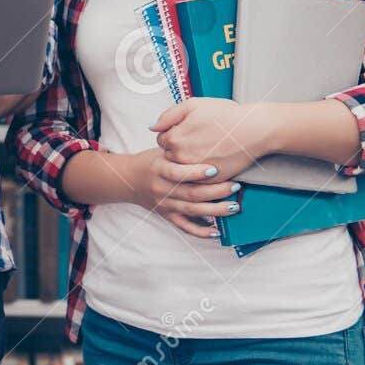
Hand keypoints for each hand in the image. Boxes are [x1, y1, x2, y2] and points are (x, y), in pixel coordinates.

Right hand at [126, 149, 241, 239]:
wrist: (129, 180)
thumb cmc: (151, 161)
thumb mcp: (160, 148)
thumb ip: (177, 143)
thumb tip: (201, 133)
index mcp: (158, 169)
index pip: (177, 173)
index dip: (196, 173)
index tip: (215, 169)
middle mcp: (161, 188)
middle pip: (191, 193)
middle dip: (216, 191)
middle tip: (235, 186)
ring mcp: (165, 204)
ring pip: (192, 210)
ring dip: (215, 210)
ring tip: (234, 206)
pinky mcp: (167, 216)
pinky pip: (185, 227)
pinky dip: (201, 232)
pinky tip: (217, 232)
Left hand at [150, 97, 271, 181]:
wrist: (255, 129)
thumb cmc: (225, 114)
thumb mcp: (193, 105)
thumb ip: (168, 116)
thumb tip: (152, 127)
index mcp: (174, 139)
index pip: (162, 140)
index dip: (174, 133)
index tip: (188, 129)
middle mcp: (182, 158)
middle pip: (171, 156)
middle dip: (180, 149)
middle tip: (199, 139)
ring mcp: (197, 172)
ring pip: (184, 169)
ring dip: (190, 162)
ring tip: (207, 148)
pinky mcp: (212, 180)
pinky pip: (200, 179)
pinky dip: (203, 173)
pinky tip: (214, 159)